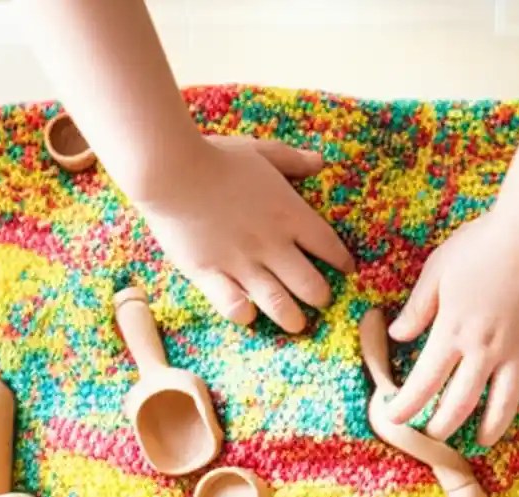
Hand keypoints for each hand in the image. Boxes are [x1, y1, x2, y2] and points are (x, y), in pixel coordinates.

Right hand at [132, 135, 354, 332]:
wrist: (171, 171)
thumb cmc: (217, 157)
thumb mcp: (261, 152)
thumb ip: (292, 161)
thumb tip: (319, 162)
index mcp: (290, 214)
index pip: (330, 247)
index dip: (343, 262)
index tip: (347, 270)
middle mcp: (272, 245)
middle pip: (311, 286)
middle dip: (321, 297)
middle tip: (320, 299)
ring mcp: (241, 263)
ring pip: (279, 305)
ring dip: (292, 318)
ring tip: (296, 323)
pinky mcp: (210, 274)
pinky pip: (234, 307)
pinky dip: (246, 315)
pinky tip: (249, 313)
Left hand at [383, 208, 518, 445]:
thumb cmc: (483, 243)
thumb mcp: (437, 270)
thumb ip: (417, 308)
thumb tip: (396, 335)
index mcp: (452, 332)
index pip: (422, 383)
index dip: (405, 407)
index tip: (392, 418)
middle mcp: (484, 350)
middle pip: (459, 404)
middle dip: (441, 426)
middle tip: (433, 434)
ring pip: (503, 405)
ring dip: (489, 429)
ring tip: (480, 441)